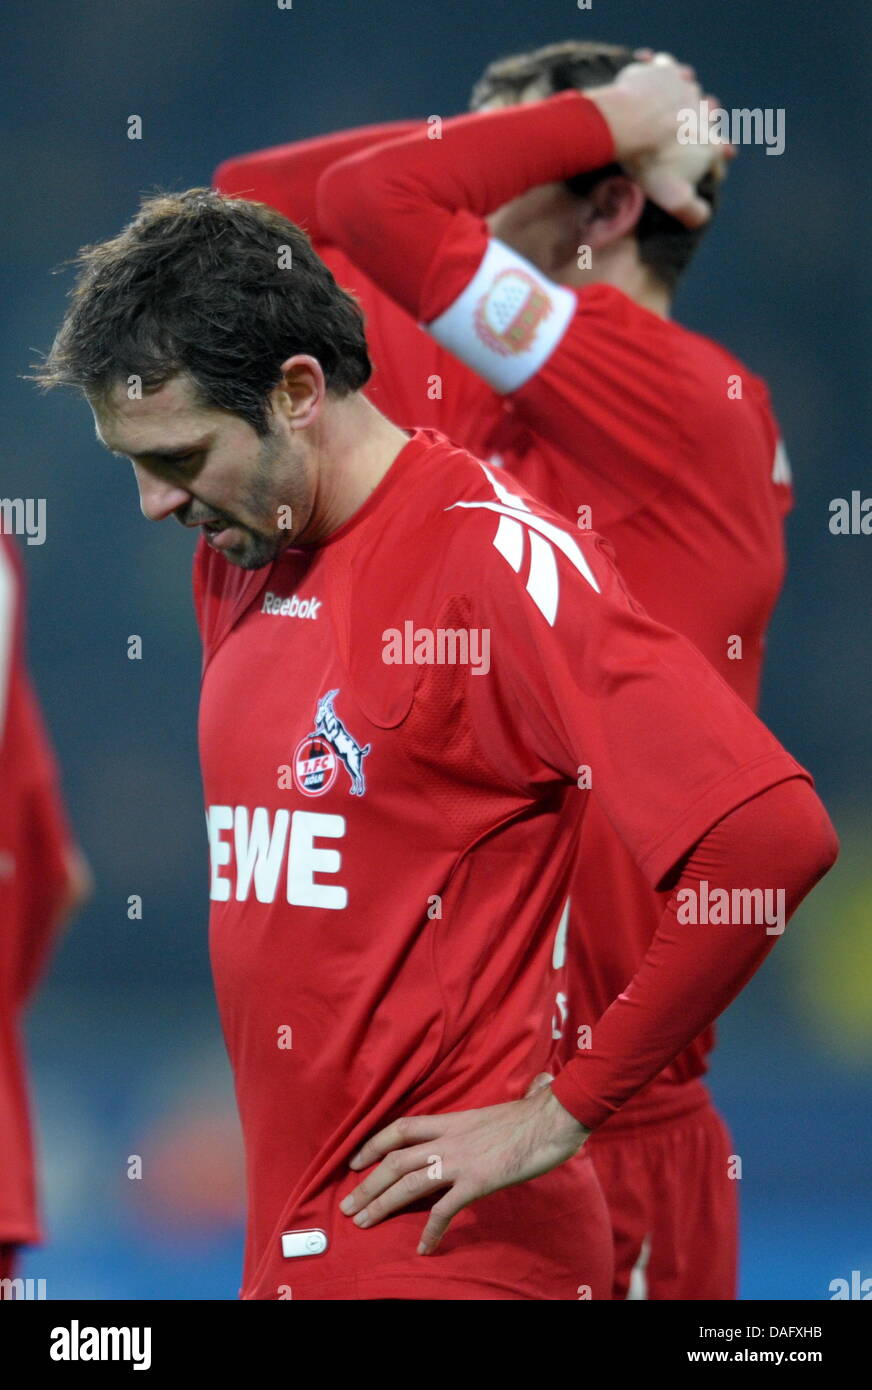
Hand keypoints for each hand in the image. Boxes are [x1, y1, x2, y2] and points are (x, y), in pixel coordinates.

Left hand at [339, 1085, 589, 1253]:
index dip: (374, 1143)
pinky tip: (423, 1248)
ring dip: (383, 1204)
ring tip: (364, 1223)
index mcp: (452, 1120)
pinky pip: (446, 1209)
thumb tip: (475, 1128)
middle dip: (368, 1184)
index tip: (356, 1161)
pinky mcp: (478, 1181)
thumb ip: (476, 1124)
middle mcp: (449, 1139)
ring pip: (409, 1183)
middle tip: (348, 1207)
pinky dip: (432, 1230)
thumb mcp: (492, 1115)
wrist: (554, 1117)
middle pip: (395, 1160)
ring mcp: (461, 1160)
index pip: (401, 1128)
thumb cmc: (531, 1116)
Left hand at [586, 52, 730, 226]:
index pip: (720, 149)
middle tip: (695, 127)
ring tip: (674, 102)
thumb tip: (704, 218)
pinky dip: (663, 71)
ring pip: (691, 90)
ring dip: (686, 96)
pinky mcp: (663, 72)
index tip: (717, 157)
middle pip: (709, 116)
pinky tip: (655, 75)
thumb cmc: (651, 163)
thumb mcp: (674, 198)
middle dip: (705, 122)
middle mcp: (704, 110)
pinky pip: (666, 67)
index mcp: (710, 140)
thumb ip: (693, 212)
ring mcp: (684, 88)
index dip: (718, 156)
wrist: (630, 123)